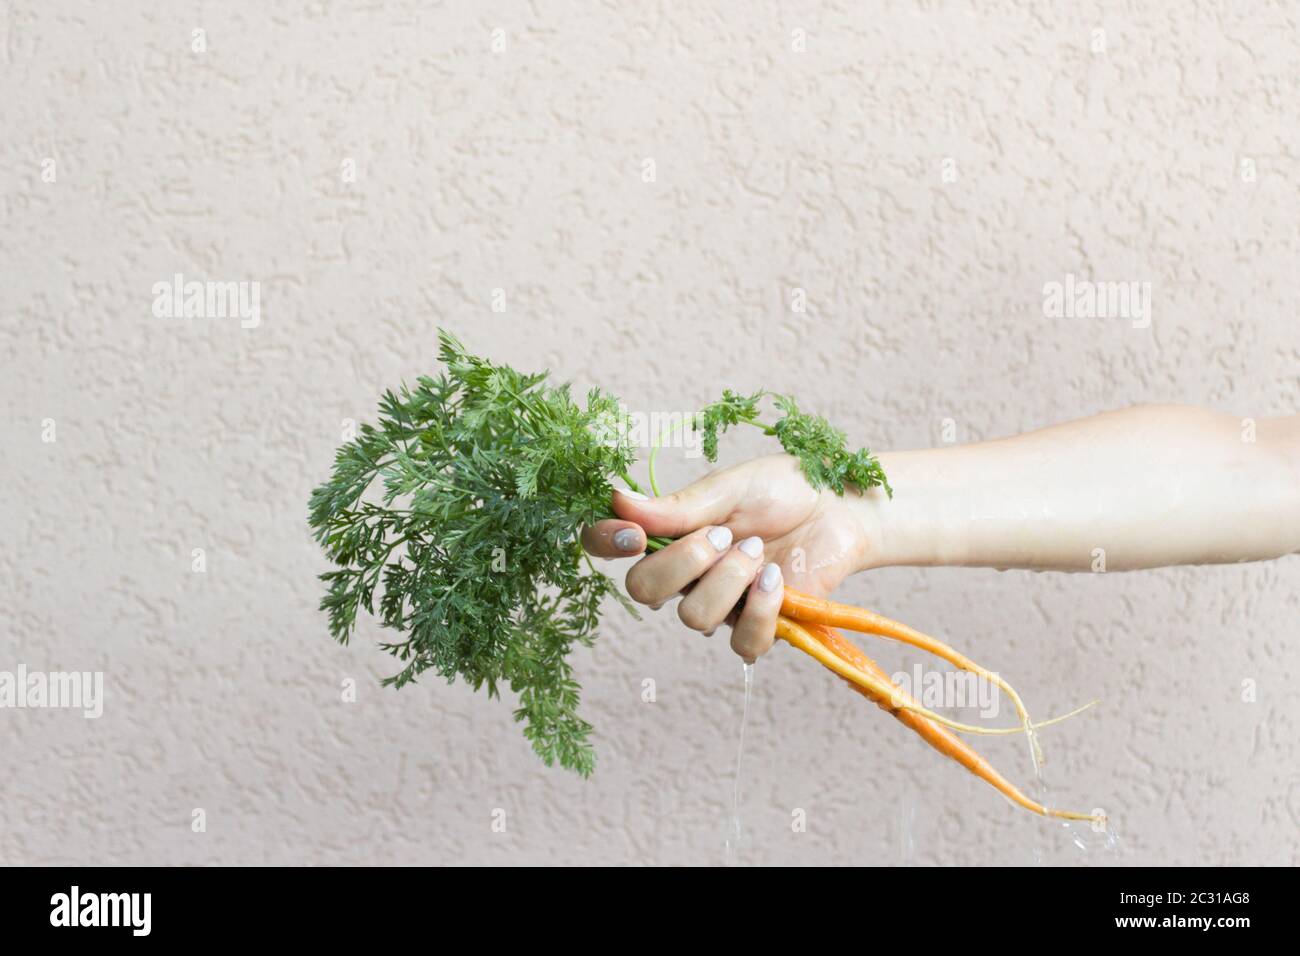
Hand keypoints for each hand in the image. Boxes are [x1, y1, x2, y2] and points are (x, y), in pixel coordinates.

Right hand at [581, 454, 875, 661]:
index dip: (606, 543)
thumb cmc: (783, 490)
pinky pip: (743, 644)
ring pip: (693, 618)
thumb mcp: (729, 488)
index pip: (610, 546)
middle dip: (683, 563)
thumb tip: (617, 500)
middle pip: (643, 591)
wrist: (840, 506)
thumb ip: (677, 506)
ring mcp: (721, 605)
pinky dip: (760, 610)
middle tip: (724, 535)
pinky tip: (776, 580)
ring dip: (729, 581)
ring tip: (759, 552)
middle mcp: (686, 575)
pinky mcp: (760, 627)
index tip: (631, 533)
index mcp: (669, 534)